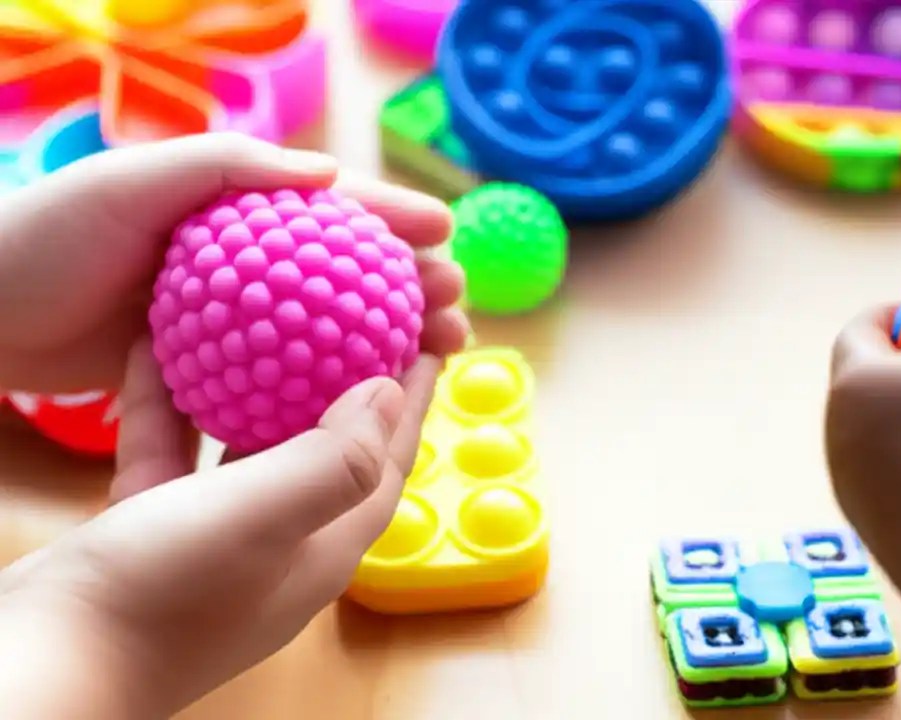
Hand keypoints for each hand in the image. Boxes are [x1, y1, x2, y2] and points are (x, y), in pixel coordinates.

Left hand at [0, 132, 468, 393]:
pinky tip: (364, 401)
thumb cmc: (49, 236)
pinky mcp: (210, 363)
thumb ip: (228, 168)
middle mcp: (245, 257)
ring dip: (388, 339)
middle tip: (457, 313)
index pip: (333, 203)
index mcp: (236, 202)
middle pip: (349, 270)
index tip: (446, 238)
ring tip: (436, 356)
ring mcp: (232, 313)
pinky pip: (288, 369)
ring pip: (331, 324)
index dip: (395, 217)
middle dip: (412, 285)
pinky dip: (332, 381)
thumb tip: (329, 173)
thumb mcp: (134, 184)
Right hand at [0, 339, 435, 718]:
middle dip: (347, 385)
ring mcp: (215, 539)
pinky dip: (170, 406)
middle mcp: (281, 542)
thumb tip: (391, 396)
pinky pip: (172, 453)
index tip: (430, 337)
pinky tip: (157, 349)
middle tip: (352, 319)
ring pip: (249, 448)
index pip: (388, 461)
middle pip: (329, 449)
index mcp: (324, 544)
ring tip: (268, 325)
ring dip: (260, 390)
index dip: (412, 401)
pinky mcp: (152, 528)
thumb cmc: (165, 593)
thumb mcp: (264, 518)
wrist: (49, 663)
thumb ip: (333, 461)